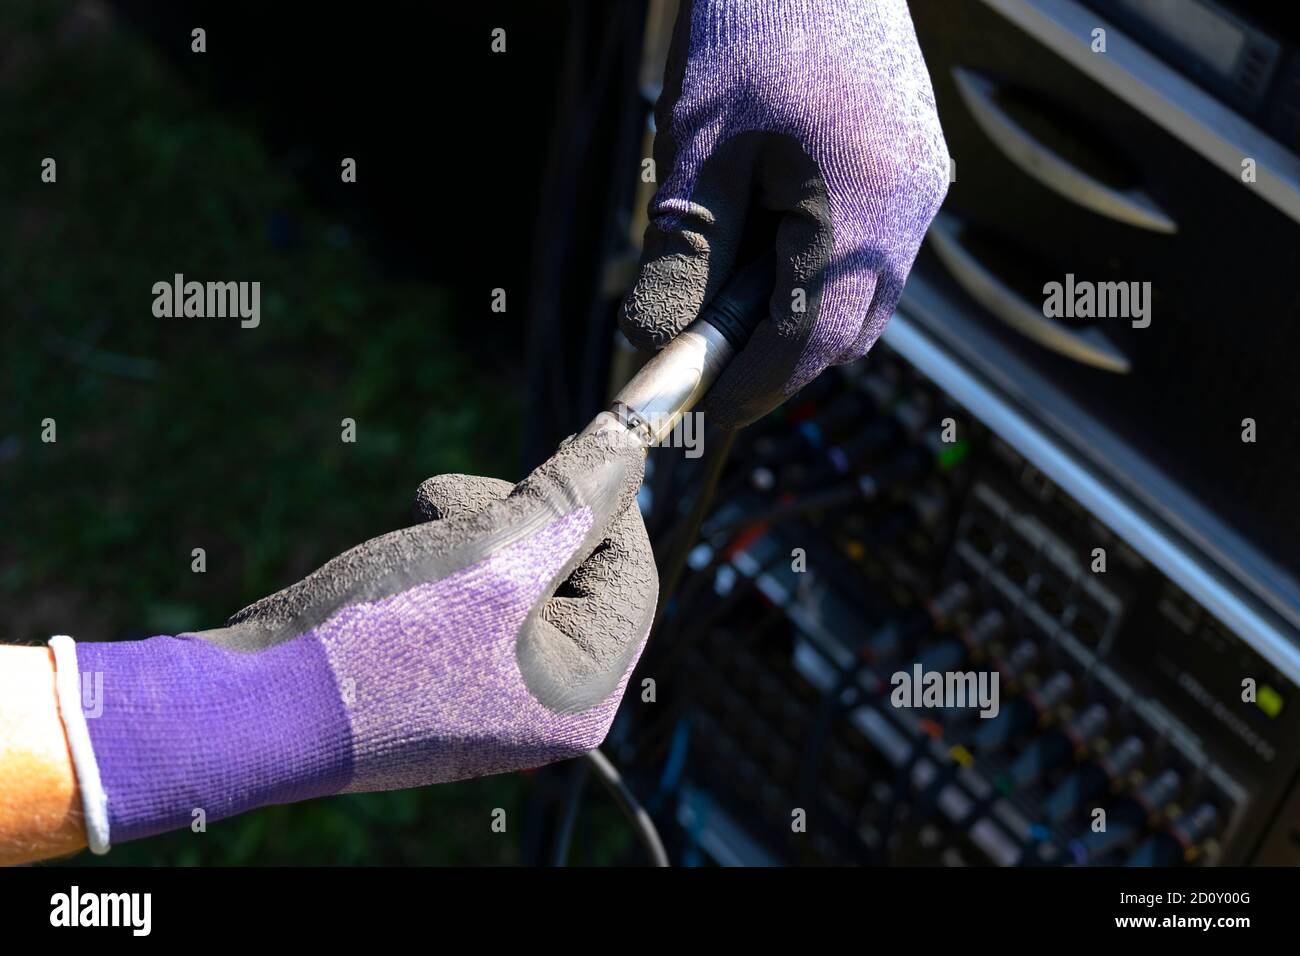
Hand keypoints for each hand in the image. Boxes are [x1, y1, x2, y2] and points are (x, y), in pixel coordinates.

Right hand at [55, 432, 656, 849]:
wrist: (252, 702)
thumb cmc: (377, 634)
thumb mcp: (491, 554)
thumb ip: (572, 500)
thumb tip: (629, 445)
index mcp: (580, 695)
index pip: (632, 578)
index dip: (608, 505)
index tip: (575, 447)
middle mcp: (545, 705)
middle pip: (576, 576)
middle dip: (525, 518)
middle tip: (459, 495)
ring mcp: (492, 696)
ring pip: (520, 579)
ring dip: (479, 530)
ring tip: (421, 521)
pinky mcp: (444, 679)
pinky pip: (474, 602)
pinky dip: (448, 562)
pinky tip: (403, 557)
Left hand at [621, 0, 948, 428]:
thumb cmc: (749, 27)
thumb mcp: (697, 150)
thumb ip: (683, 257)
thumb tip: (657, 343)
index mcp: (864, 207)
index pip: (813, 340)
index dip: (755, 387)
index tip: (705, 408)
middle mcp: (912, 209)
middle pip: (847, 334)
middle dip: (776, 359)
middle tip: (707, 356)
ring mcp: (925, 187)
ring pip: (865, 300)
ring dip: (800, 317)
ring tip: (730, 294)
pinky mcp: (920, 167)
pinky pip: (876, 256)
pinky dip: (822, 273)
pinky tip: (770, 242)